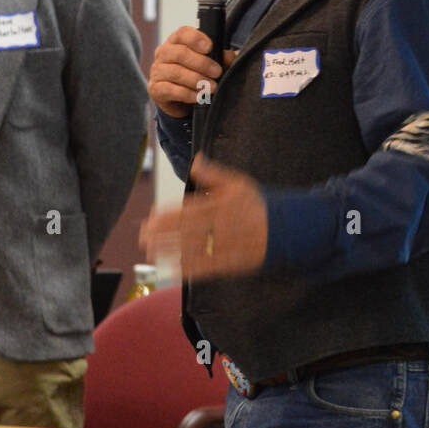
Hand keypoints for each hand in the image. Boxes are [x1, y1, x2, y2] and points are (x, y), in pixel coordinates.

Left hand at [139, 155, 267, 279]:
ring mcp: (225, 245)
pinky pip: (205, 267)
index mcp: (219, 204)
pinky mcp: (231, 262)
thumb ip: (213, 173)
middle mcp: (220, 225)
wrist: (286, 229)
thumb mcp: (238, 183)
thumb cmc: (259, 204)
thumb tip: (195, 159)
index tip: (149, 219)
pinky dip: (187, 268)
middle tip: (142, 237)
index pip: (184, 211)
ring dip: (169, 251)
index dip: (164, 217)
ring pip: (191, 249)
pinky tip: (172, 268)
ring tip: (150, 253)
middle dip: (160, 235)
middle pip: (183, 231)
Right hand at [148, 26, 237, 117]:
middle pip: (180, 53)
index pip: (182, 33)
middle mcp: (163, 53)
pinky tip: (199, 96)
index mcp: (176, 41)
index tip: (210, 47)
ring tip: (212, 87)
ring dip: (197, 80)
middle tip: (217, 72)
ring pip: (176, 72)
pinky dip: (187, 94)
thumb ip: (220, 57)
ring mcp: (157, 71)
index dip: (196, 38)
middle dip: (202, 63)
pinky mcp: (156, 89)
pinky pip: (170, 90)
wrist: (179, 99)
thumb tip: (230, 57)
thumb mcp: (209, 63)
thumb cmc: (195, 74)